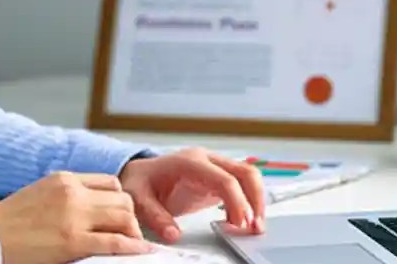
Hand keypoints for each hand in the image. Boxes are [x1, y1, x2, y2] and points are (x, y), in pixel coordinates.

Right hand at [0, 171, 153, 263]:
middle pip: (122, 198)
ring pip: (124, 217)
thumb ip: (66, 195)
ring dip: (133, 231)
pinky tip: (141, 252)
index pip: (110, 182)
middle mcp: (73, 193)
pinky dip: (132, 247)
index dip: (120, 199)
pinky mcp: (73, 241)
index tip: (121, 213)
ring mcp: (74, 216)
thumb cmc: (8, 221)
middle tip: (131, 232)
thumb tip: (91, 207)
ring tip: (134, 243)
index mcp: (65, 179)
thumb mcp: (40, 193)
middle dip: (130, 216)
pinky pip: (114, 242)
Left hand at [119, 147, 267, 243]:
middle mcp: (207, 161)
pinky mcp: (218, 179)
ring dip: (256, 201)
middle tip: (255, 227)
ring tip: (254, 227)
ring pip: (248, 176)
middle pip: (245, 172)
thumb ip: (156, 216)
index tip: (240, 224)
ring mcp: (214, 167)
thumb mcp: (139, 199)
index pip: (225, 179)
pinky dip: (248, 203)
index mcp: (191, 162)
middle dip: (256, 200)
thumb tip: (173, 234)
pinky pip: (241, 186)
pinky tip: (242, 222)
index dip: (238, 202)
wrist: (140, 175)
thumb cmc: (140, 183)